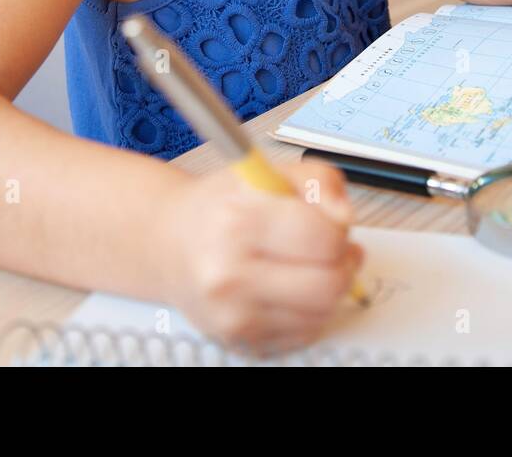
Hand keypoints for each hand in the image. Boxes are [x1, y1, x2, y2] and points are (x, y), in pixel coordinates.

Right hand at [151, 157, 363, 356]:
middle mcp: (230, 272)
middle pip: (330, 284)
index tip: (330, 223)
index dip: (339, 229)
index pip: (325, 239)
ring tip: (307, 265)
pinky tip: (288, 288)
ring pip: (322, 313)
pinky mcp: (238, 339)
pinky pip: (303, 333)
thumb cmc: (219, 207)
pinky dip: (307, 311)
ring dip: (327, 289)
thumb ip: (319, 181)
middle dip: (342, 264)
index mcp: (239, 221)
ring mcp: (233, 312)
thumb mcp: (267, 172)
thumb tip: (344, 217)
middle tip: (331, 249)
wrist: (167, 244)